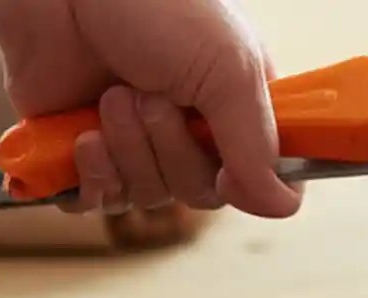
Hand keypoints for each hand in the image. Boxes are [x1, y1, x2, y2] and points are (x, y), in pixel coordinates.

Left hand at [0, 0, 300, 217]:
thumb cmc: (152, 6)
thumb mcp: (228, 68)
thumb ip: (258, 145)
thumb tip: (282, 207)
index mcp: (238, 106)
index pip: (266, 174)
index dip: (252, 185)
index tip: (230, 174)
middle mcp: (193, 129)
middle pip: (204, 193)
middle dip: (174, 152)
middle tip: (150, 98)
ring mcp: (138, 143)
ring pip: (152, 197)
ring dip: (131, 152)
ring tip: (112, 97)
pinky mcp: (86, 155)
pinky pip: (101, 201)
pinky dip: (94, 179)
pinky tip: (85, 137)